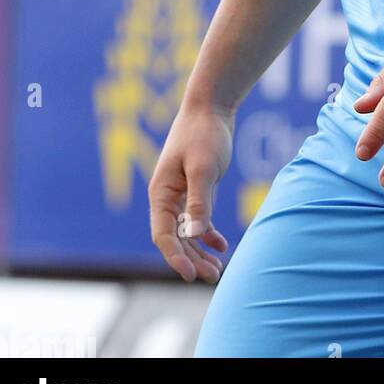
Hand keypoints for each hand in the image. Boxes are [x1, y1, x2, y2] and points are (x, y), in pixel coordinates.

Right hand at [149, 99, 233, 282]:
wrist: (211, 107)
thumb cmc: (203, 134)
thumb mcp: (202, 168)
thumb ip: (199, 201)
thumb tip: (196, 235)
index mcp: (161, 193)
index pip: (163, 235)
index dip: (175, 257)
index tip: (190, 275)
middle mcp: (167, 197)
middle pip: (176, 238)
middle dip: (191, 259)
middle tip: (212, 277)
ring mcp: (182, 194)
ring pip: (188, 232)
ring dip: (200, 251)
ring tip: (217, 270)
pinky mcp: (197, 189)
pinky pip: (199, 219)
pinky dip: (209, 233)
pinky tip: (222, 245)